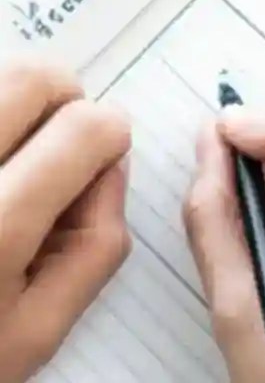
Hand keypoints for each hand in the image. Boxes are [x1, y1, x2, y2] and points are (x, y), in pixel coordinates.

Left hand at [0, 60, 131, 382]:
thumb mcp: (38, 329)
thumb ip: (96, 245)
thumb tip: (111, 169)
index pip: (84, 128)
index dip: (109, 135)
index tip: (102, 156)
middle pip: (28, 77)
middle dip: (64, 97)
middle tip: (60, 137)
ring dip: (11, 102)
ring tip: (9, 154)